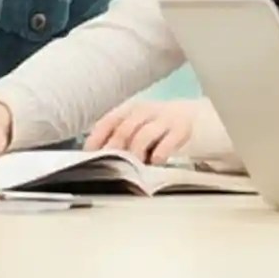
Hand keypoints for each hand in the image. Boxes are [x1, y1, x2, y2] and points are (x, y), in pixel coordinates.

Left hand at [85, 99, 202, 164]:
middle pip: (124, 130)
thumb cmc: (155, 126)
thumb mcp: (135, 125)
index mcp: (128, 109)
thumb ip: (117, 137)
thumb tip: (94, 155)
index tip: (89, 155)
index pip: (107, 122)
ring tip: (133, 168)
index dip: (97, 139)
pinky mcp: (180, 129)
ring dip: (135, 154)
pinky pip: (167, 142)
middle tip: (109, 166)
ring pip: (143, 136)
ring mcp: (163, 119)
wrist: (189, 115)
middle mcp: (144, 111)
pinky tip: (154, 163)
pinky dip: (158, 155)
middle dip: (114, 150)